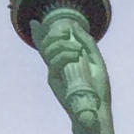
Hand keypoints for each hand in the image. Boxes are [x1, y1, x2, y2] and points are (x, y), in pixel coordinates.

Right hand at [37, 12, 109, 133]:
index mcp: (65, 61)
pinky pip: (54, 63)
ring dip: (62, 44)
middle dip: (53, 33)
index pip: (48, 45)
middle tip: (66, 32)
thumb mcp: (97, 61)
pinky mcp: (54, 81)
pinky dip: (64, 55)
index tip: (34, 24)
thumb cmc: (98, 88)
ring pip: (48, 50)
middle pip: (46, 44)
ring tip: (77, 50)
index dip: (38, 35)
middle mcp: (57, 66)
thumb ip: (88, 44)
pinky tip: (76, 54)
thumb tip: (76, 26)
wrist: (98, 110)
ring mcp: (54, 73)